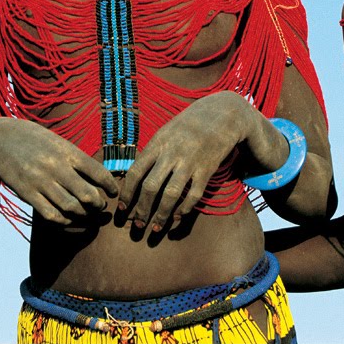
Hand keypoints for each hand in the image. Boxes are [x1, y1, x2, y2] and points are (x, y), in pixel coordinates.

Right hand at [0, 117, 117, 224]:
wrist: (1, 140)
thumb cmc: (36, 141)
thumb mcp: (59, 142)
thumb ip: (77, 159)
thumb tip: (101, 178)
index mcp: (67, 151)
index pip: (98, 172)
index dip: (111, 186)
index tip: (113, 192)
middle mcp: (56, 167)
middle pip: (87, 194)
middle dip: (99, 204)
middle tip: (101, 206)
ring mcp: (40, 181)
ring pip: (70, 207)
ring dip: (84, 215)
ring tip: (88, 213)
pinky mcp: (27, 193)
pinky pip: (50, 214)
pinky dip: (65, 220)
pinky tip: (70, 217)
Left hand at [117, 92, 250, 232]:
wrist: (221, 114)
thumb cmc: (188, 126)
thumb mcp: (165, 132)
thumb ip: (151, 153)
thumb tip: (132, 177)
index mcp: (158, 143)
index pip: (136, 172)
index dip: (127, 194)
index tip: (122, 209)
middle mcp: (171, 153)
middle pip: (150, 187)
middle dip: (141, 210)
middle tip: (136, 226)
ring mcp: (190, 162)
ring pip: (171, 194)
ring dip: (161, 215)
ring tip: (155, 229)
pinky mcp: (207, 169)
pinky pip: (193, 195)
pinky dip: (184, 210)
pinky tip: (177, 218)